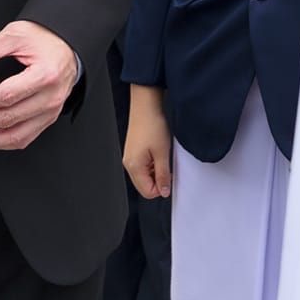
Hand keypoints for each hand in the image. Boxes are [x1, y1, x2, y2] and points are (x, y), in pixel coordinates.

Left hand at [0, 21, 78, 150]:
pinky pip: (23, 138)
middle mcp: (50, 98)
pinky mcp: (47, 119)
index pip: (7, 95)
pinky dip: (0, 142)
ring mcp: (50, 112)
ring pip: (15, 136)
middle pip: (8, 118)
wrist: (68, 47)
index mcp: (44, 75)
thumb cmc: (44, 38)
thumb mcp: (16, 34)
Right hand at [123, 85, 172, 199]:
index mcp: (134, 167)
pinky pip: (143, 166)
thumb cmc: (152, 125)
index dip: (162, 187)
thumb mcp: (163, 153)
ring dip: (156, 171)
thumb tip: (164, 191)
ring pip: (144, 176)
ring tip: (162, 156)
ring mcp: (130, 157)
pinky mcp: (133, 151)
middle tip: (167, 166)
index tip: (170, 178)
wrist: (145, 107)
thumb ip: (163, 175)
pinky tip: (157, 152)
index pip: (148, 192)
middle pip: (144, 186)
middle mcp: (129, 164)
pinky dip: (152, 163)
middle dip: (158, 180)